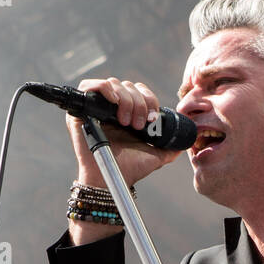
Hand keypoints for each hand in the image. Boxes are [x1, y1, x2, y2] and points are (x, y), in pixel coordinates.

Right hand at [67, 76, 181, 187]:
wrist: (111, 179)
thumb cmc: (130, 168)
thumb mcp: (156, 155)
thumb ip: (170, 149)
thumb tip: (183, 143)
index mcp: (128, 113)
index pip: (140, 91)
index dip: (149, 99)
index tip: (152, 119)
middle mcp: (112, 108)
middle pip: (128, 86)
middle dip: (139, 103)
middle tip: (138, 125)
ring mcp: (96, 108)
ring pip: (114, 84)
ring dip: (126, 100)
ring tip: (126, 122)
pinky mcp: (80, 110)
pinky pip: (89, 85)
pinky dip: (104, 89)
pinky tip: (115, 102)